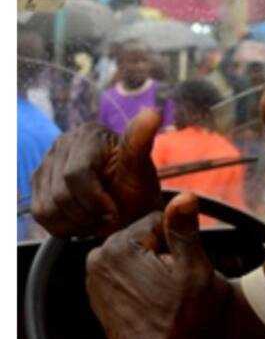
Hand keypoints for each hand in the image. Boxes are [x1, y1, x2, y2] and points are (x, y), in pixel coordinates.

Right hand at [31, 108, 161, 237]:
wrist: (129, 205)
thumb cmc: (137, 187)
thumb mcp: (141, 169)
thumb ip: (141, 142)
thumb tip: (152, 113)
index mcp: (88, 135)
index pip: (77, 175)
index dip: (95, 200)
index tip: (115, 212)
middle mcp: (62, 143)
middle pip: (60, 195)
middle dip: (88, 215)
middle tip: (108, 218)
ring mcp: (46, 162)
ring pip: (47, 208)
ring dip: (76, 223)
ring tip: (98, 218)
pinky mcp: (38, 182)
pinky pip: (40, 214)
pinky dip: (63, 226)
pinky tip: (84, 219)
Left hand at [85, 193, 217, 338]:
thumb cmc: (179, 320)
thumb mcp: (193, 270)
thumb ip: (185, 229)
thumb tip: (186, 196)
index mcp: (119, 247)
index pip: (156, 220)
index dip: (178, 240)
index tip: (184, 264)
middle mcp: (98, 259)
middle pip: (142, 237)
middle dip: (163, 251)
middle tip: (175, 281)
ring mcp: (94, 279)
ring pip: (133, 255)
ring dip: (151, 266)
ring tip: (164, 293)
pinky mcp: (97, 295)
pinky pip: (123, 274)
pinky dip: (138, 281)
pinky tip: (152, 301)